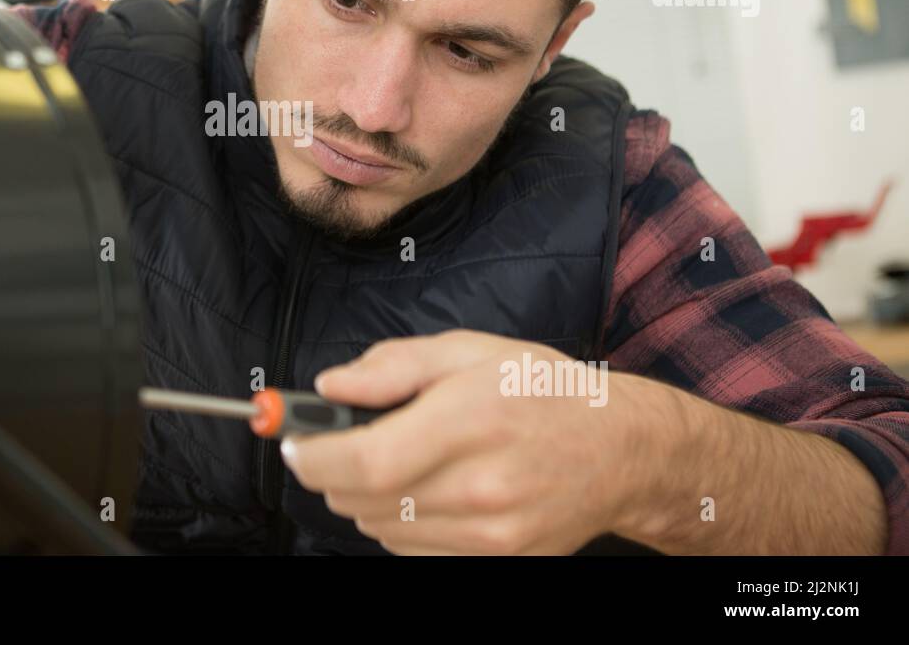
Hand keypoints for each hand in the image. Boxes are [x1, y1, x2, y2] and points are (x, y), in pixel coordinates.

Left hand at [281, 329, 650, 554]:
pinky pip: (412, 553)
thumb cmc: (541, 390)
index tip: (293, 442)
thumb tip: (330, 386)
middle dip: (333, 472)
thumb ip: (392, 365)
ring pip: (381, 530)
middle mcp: (480, 487)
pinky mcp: (496, 562)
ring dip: (366, 498)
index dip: (313, 457)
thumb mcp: (467, 351)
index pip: (365, 462)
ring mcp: (490, 536)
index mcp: (470, 421)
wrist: (620, 450)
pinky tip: (425, 491)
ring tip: (398, 461)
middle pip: (363, 502)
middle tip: (344, 442)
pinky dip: (399, 524)